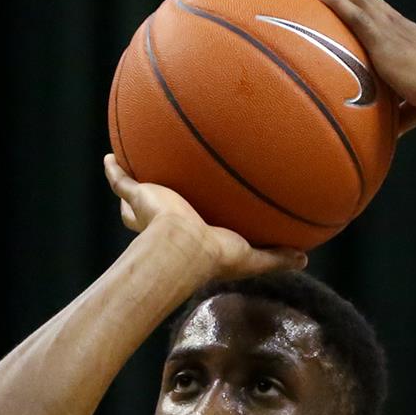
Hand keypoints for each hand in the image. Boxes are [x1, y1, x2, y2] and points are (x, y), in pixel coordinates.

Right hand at [103, 154, 306, 277]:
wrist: (185, 248)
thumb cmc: (212, 257)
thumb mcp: (249, 258)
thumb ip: (275, 257)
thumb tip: (305, 258)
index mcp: (184, 235)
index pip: (181, 230)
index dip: (181, 225)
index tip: (182, 218)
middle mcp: (160, 223)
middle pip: (147, 215)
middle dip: (145, 206)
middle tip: (151, 193)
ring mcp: (147, 207)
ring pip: (133, 194)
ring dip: (130, 184)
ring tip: (126, 166)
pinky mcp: (138, 196)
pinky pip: (121, 180)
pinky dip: (113, 170)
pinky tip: (109, 156)